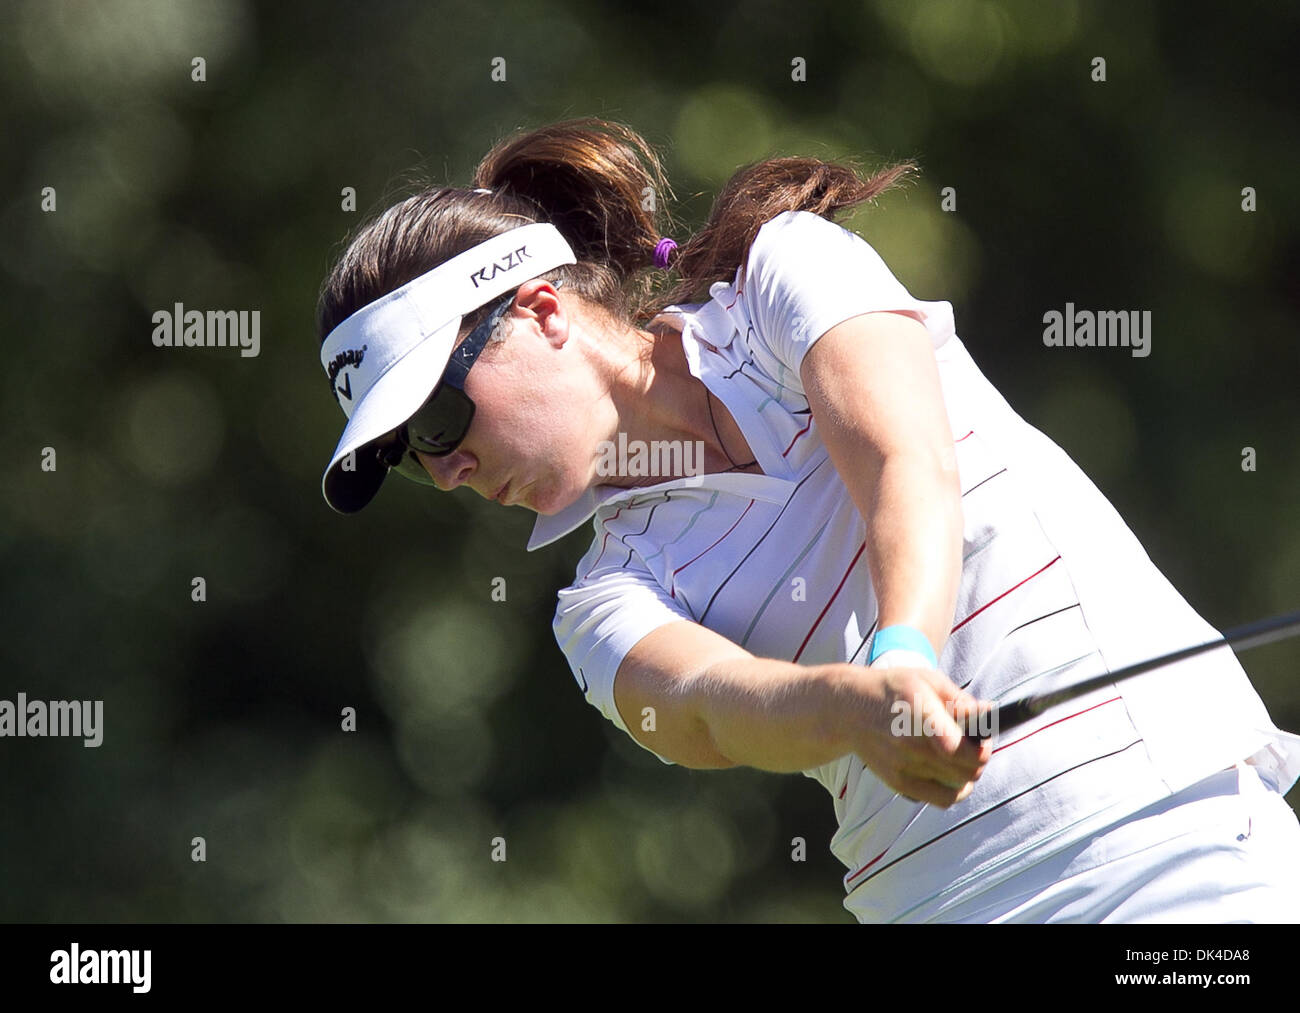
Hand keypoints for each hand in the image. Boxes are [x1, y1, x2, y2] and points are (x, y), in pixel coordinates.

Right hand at [829, 662, 993, 807]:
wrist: (849, 711)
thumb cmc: (893, 691)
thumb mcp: (926, 680)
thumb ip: (960, 699)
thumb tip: (988, 713)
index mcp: (918, 713)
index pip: (958, 747)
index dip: (981, 747)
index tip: (983, 736)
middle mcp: (909, 744)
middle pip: (967, 769)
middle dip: (980, 757)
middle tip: (976, 744)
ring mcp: (903, 767)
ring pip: (959, 785)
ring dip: (969, 772)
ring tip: (962, 757)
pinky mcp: (899, 784)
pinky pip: (943, 799)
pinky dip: (956, 791)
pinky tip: (953, 775)